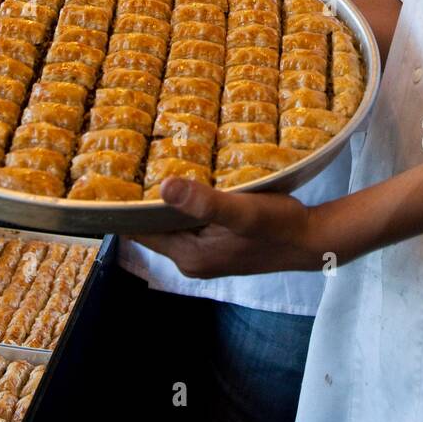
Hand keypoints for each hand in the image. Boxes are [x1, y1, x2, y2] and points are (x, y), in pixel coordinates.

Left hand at [131, 176, 319, 277]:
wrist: (312, 240)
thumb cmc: (278, 225)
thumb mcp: (242, 211)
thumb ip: (204, 202)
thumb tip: (163, 187)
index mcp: (188, 256)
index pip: (138, 232)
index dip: (123, 208)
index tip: (110, 176)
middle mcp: (191, 260)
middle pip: (151, 228)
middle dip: (140, 200)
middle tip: (128, 161)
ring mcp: (204, 254)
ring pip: (169, 225)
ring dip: (162, 201)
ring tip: (149, 163)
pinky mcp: (216, 246)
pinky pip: (187, 223)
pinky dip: (181, 205)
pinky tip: (183, 181)